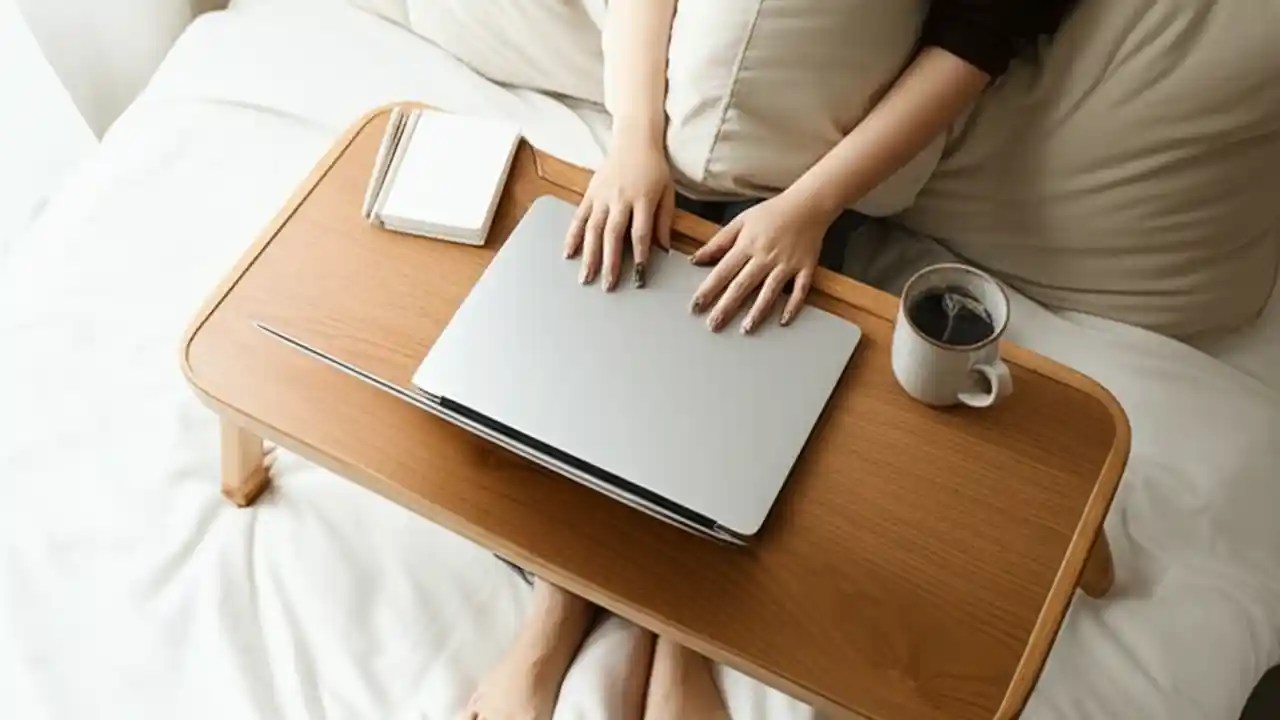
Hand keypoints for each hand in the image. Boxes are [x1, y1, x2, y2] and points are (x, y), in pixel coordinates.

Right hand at [564, 136, 674, 289]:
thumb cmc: (655, 168)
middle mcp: (620, 198)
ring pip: (593, 229)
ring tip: (586, 277)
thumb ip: (665, 221)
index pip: (640, 232)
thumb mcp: (668, 192)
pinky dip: (572, 236)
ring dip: (589, 255)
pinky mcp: (590, 193)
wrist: (635, 140)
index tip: (638, 276)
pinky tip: (568, 253)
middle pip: (613, 234)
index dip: (639, 255)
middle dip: (610, 262)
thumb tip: (664, 250)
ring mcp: (602, 196)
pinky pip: (579, 217)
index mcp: (643, 198)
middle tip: (608, 285)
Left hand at [689, 192, 839, 332]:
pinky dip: (793, 306)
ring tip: (746, 329)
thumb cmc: (772, 212)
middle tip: (714, 325)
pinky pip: (800, 290)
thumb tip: (695, 259)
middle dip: (726, 307)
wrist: (808, 204)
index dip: (708, 290)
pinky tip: (783, 321)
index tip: (695, 307)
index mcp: (747, 245)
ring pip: (770, 292)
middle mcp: (766, 256)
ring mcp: (787, 264)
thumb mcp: (740, 221)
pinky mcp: (806, 268)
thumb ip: (718, 242)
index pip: (723, 272)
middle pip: (743, 285)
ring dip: (757, 312)